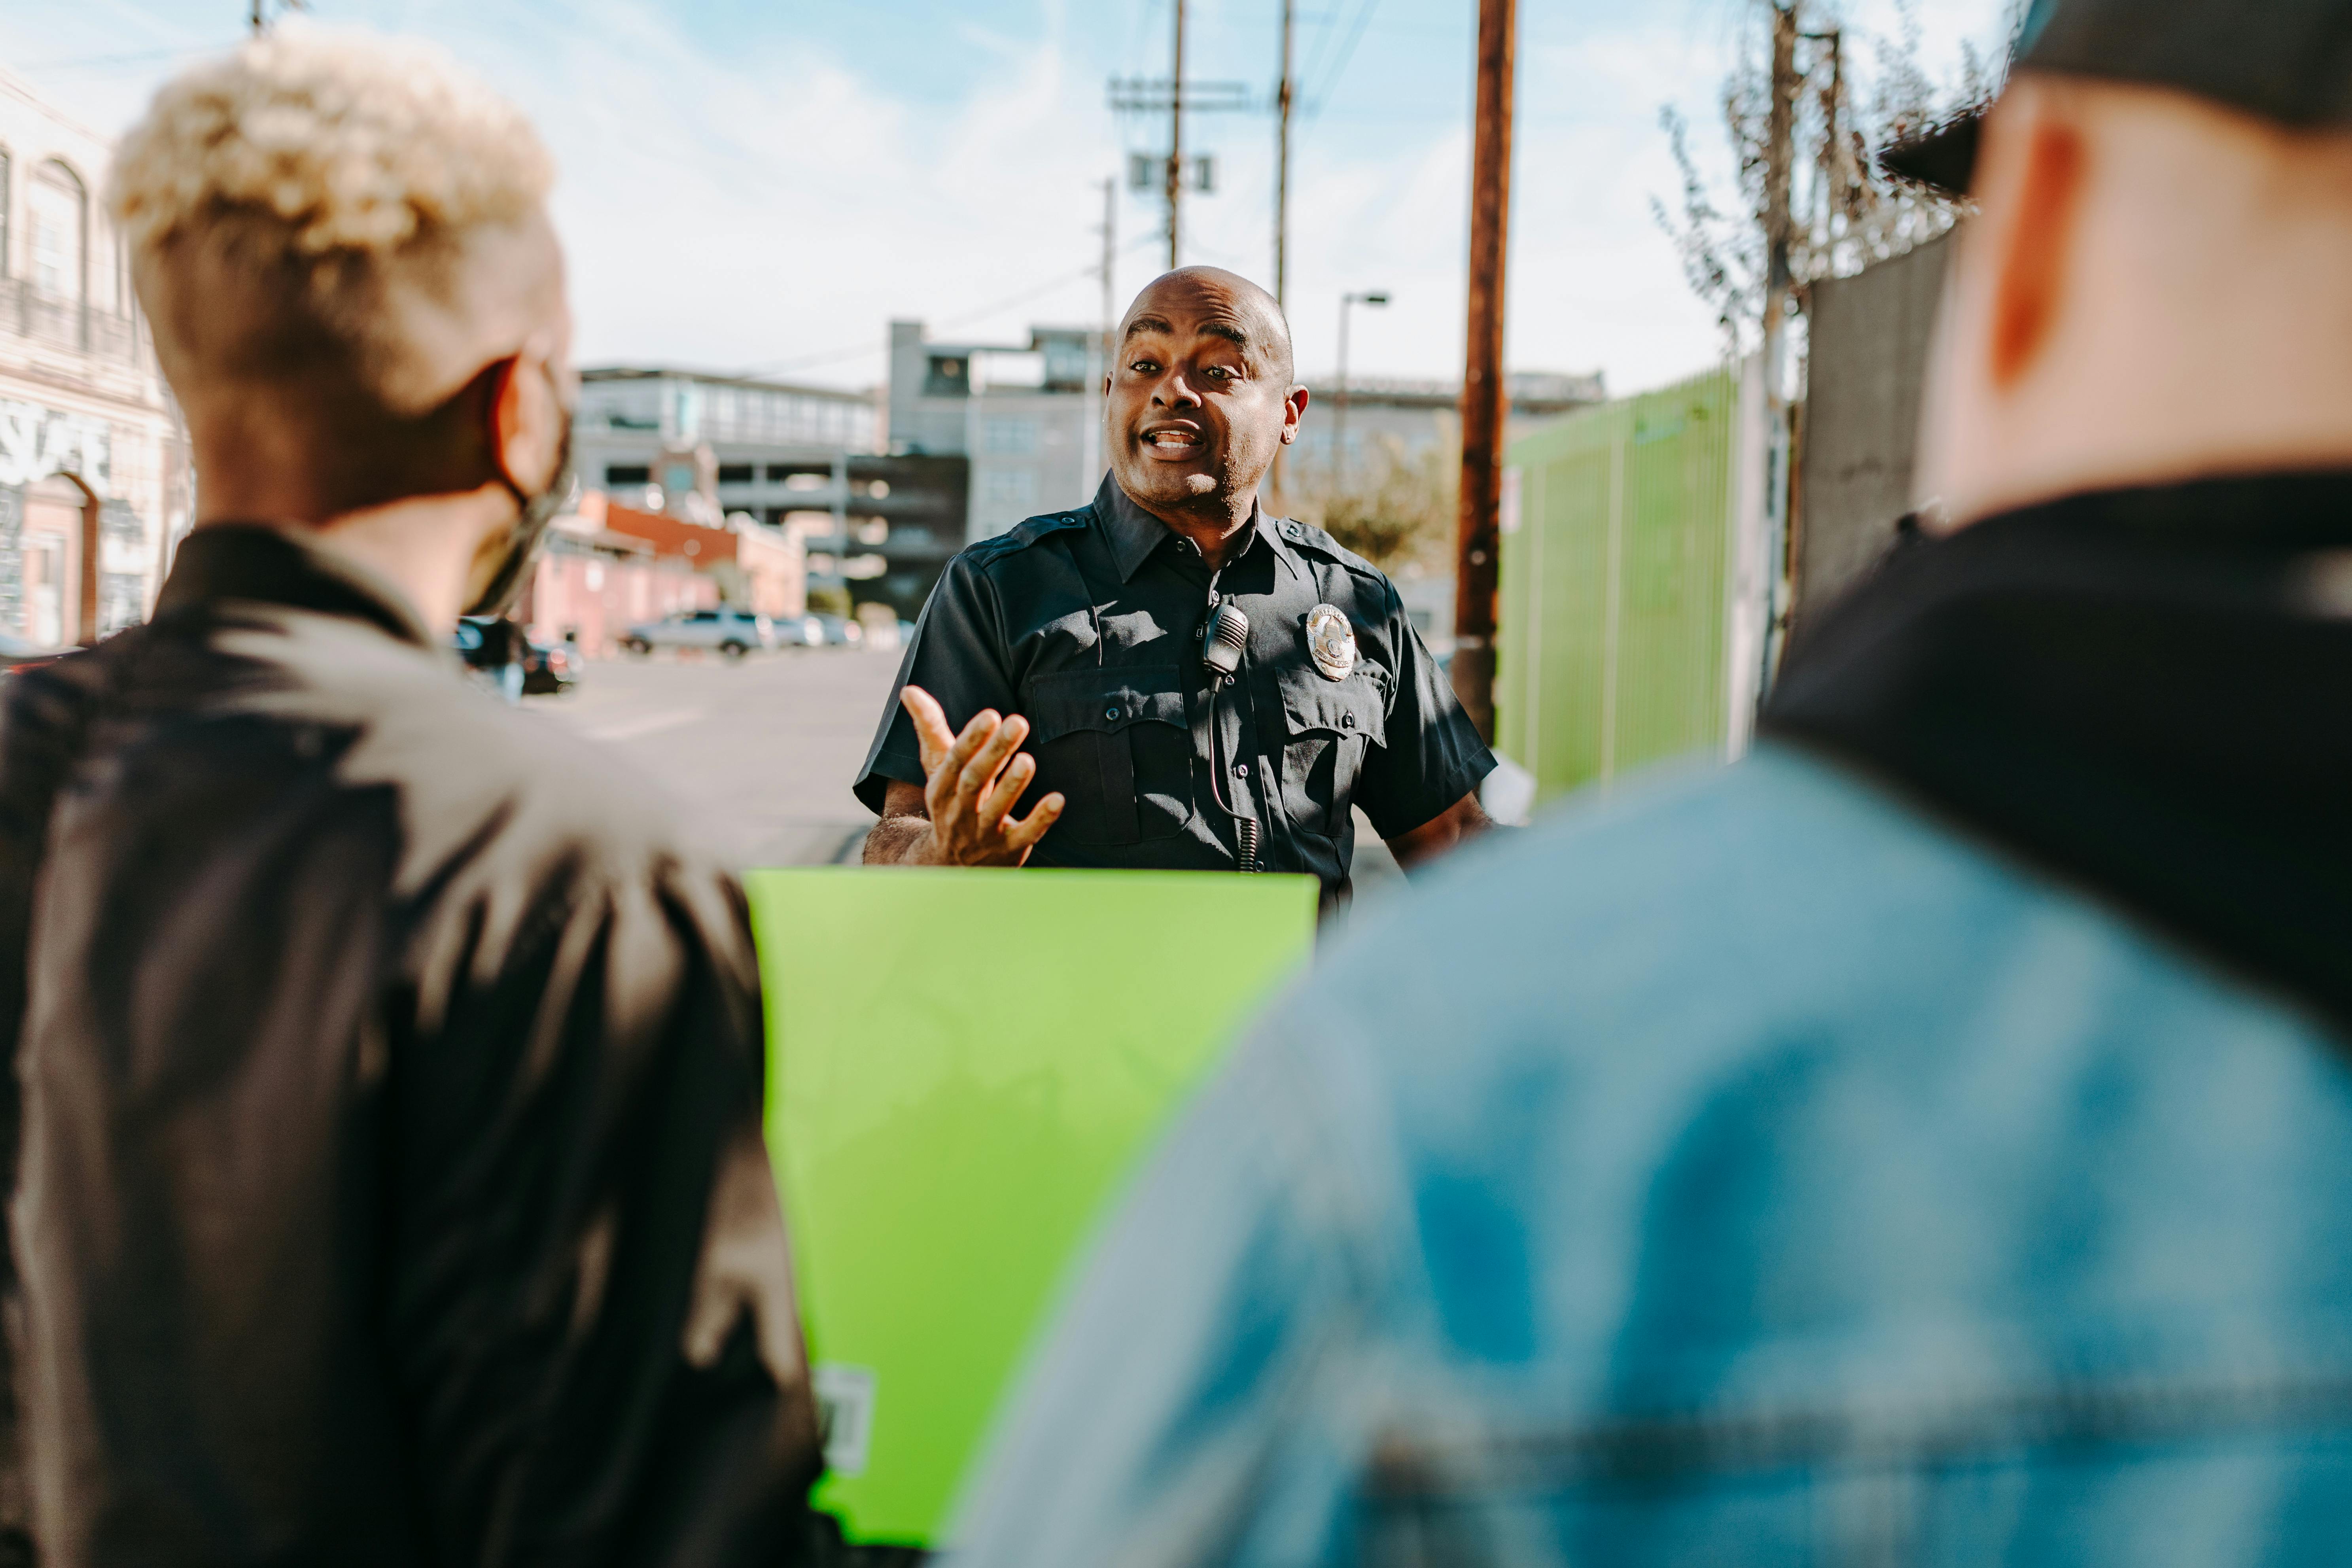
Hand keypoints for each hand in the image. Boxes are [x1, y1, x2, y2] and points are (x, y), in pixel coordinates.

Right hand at [901, 685, 1063, 865]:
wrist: (951, 865)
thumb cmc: (951, 801)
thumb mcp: (937, 767)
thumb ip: (929, 727)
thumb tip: (908, 689)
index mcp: (941, 788)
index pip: (954, 761)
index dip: (971, 739)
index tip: (991, 715)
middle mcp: (959, 812)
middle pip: (975, 781)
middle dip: (995, 752)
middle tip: (1017, 721)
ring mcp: (983, 834)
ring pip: (996, 809)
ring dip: (1013, 784)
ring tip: (1028, 759)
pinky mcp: (1009, 850)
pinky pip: (1026, 835)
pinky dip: (1041, 819)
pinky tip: (1058, 799)